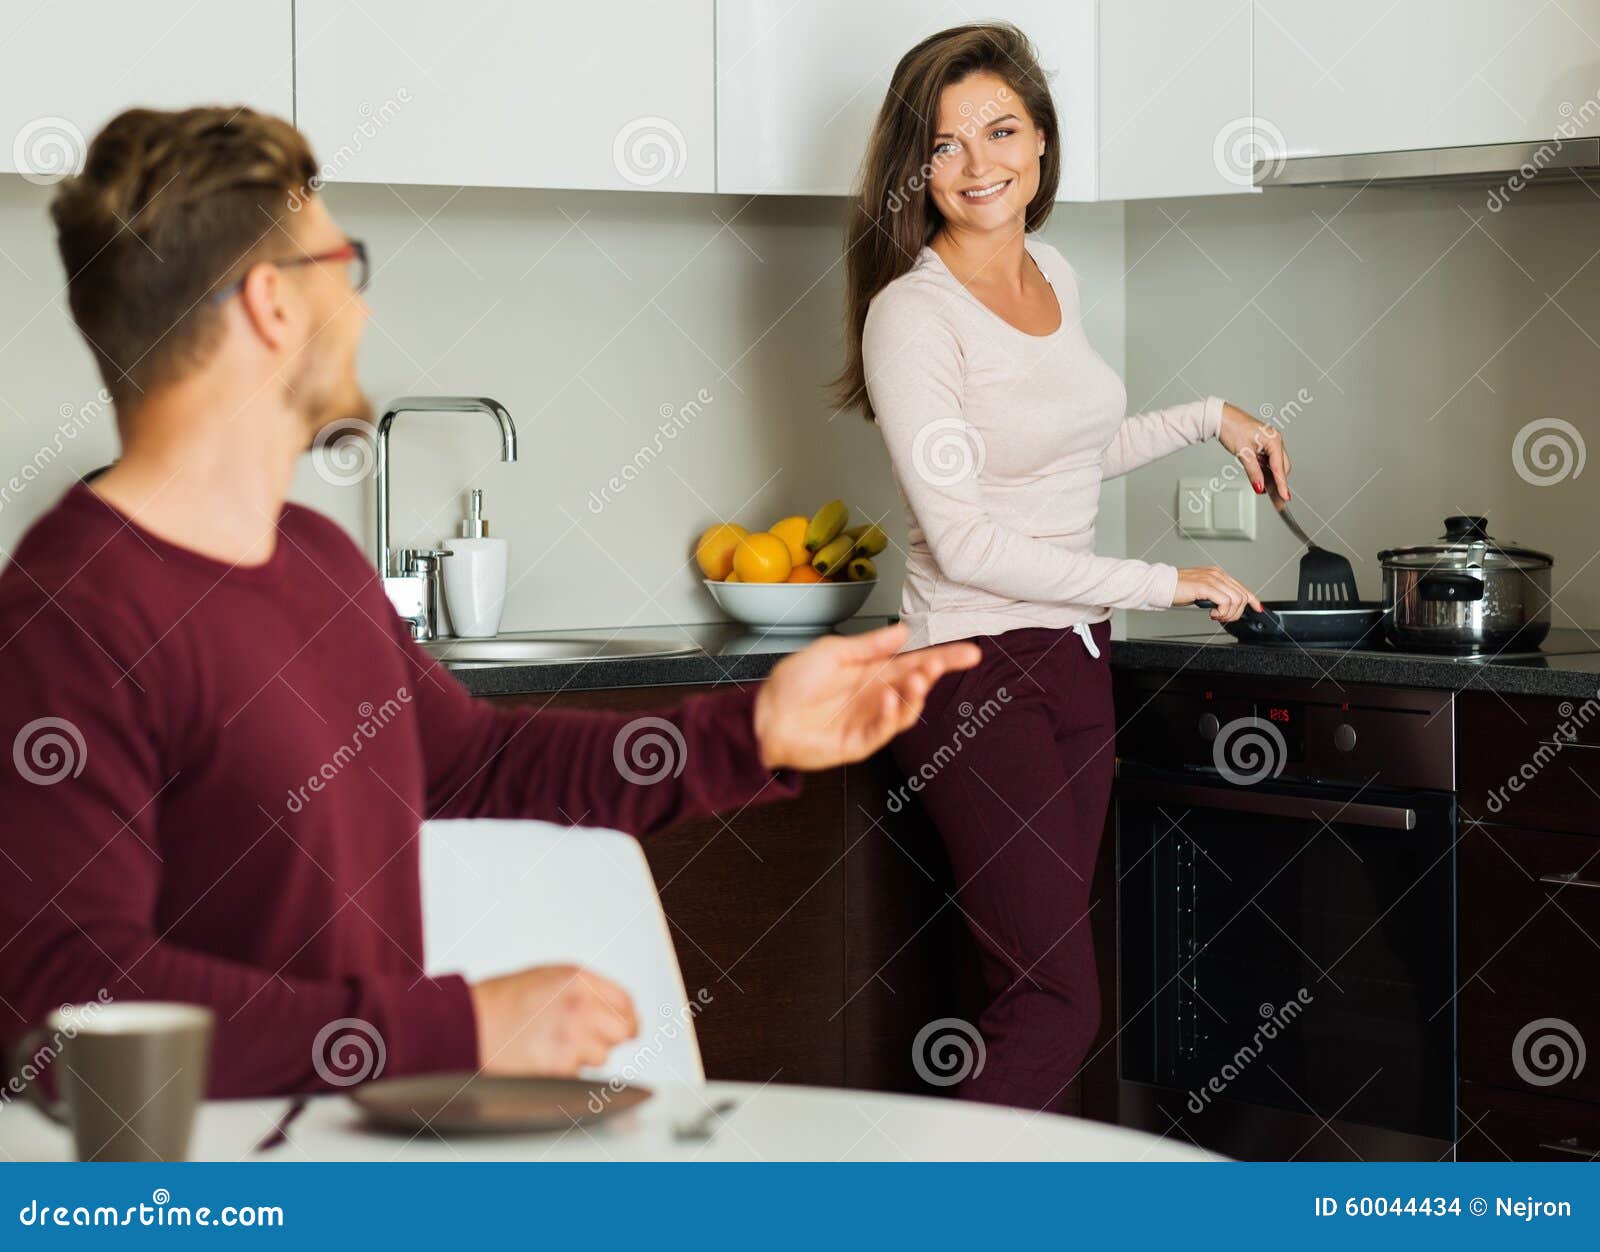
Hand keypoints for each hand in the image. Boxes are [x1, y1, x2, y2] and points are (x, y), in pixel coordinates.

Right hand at [469, 964, 637, 1075]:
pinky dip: (565, 1071)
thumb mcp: (547, 976)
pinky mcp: (560, 1065)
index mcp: (578, 979)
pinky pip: (578, 1073)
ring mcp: (572, 1036)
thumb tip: (609, 1007)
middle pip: (622, 1031)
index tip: (628, 1028)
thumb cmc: (500, 1001)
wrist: (468, 1025)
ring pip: (601, 1056)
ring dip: (584, 1056)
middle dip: (610, 1038)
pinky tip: (543, 1057)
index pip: (625, 1002)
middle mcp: (580, 1005)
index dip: (628, 1018)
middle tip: (592, 1041)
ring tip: (554, 1046)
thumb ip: (583, 989)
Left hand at [752, 622, 981, 771]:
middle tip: (942, 663)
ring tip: (916, 677)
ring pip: (907, 709)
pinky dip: (892, 715)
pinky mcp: (860, 742)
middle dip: (936, 672)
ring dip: (916, 693)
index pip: (915, 661)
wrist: (765, 717)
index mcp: (871, 670)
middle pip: (917, 683)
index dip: (943, 657)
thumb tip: (903, 631)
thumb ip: (869, 646)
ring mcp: (870, 720)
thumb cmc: (791, 684)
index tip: (969, 652)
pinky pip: (885, 731)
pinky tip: (889, 700)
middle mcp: (876, 695)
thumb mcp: (831, 653)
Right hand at [1172, 566, 1262, 622]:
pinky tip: (1212, 614)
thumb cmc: (1177, 589)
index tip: (1257, 608)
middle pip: (1241, 595)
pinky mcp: (1206, 586)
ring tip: (1217, 616)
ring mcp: (1212, 579)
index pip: (1241, 587)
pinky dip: (1222, 612)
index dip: (1252, 599)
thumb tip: (1224, 606)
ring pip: (1236, 599)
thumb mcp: (1201, 591)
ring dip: (1228, 614)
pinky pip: (1225, 602)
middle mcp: (1217, 574)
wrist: (1161, 585)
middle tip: (1223, 618)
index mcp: (1217, 574)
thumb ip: (1214, 594)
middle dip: (1236, 612)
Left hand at [1218, 402, 1290, 499]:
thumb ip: (1253, 472)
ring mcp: (1269, 443)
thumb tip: (1260, 487)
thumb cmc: (1232, 428)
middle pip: (1281, 468)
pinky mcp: (1262, 446)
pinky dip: (1265, 473)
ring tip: (1272, 497)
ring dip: (1272, 480)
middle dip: (1279, 484)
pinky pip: (1268, 462)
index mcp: (1274, 440)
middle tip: (1278, 501)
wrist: (1221, 417)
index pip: (1280, 467)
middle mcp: (1275, 440)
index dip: (1282, 484)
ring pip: (1275, 466)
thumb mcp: (1243, 454)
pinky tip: (1263, 483)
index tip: (1285, 497)